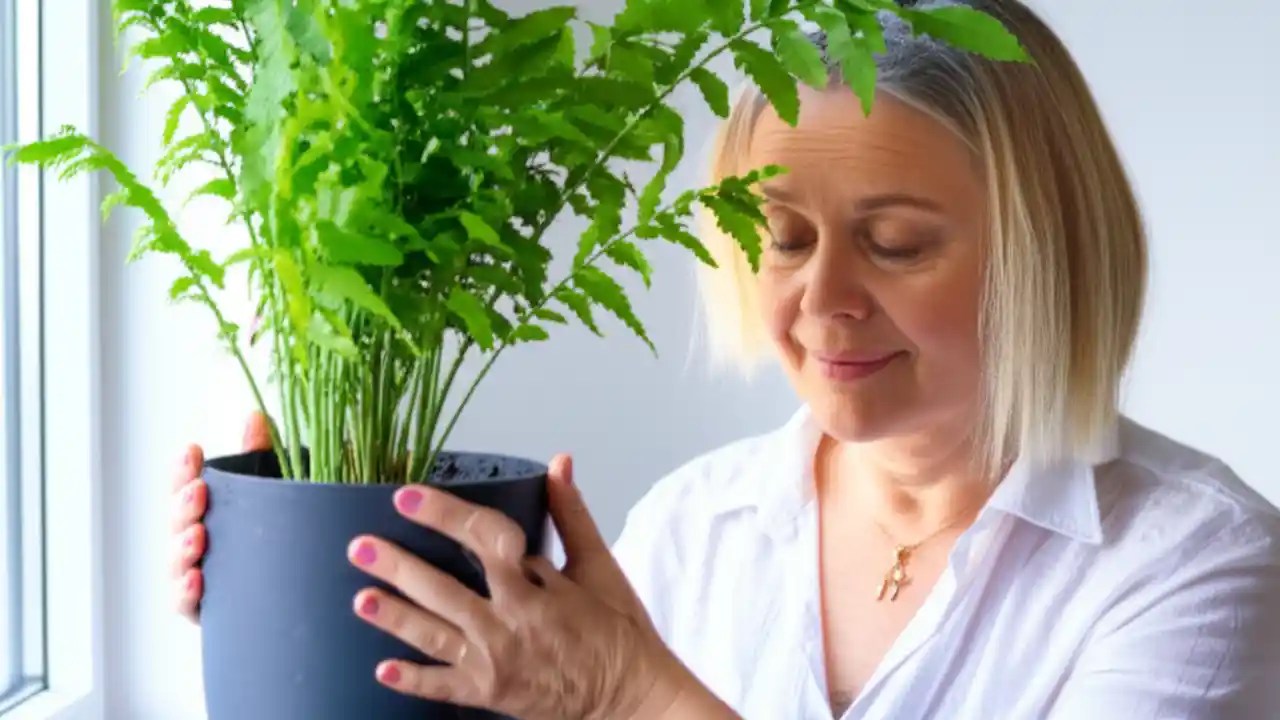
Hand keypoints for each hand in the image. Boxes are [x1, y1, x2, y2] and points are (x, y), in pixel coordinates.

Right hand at [170, 413, 272, 621]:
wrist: (286, 598)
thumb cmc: (270, 537)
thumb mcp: (269, 492)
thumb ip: (258, 456)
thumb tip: (256, 416)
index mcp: (202, 512)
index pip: (184, 487)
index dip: (182, 469)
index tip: (192, 450)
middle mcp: (191, 543)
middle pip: (175, 522)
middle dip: (182, 505)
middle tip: (198, 491)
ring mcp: (193, 576)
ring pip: (175, 562)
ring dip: (181, 547)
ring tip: (198, 535)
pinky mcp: (203, 611)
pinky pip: (186, 604)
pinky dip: (185, 593)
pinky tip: (196, 580)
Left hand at [346, 455, 714, 719]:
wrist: (630, 697)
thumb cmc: (618, 631)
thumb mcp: (599, 567)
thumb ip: (571, 514)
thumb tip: (558, 463)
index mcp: (536, 589)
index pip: (482, 540)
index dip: (443, 515)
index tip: (408, 496)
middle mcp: (509, 625)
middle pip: (444, 590)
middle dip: (399, 566)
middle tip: (359, 546)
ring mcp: (496, 663)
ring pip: (435, 636)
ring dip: (395, 617)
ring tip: (360, 599)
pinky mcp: (492, 693)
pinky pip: (445, 688)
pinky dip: (414, 681)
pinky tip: (383, 670)